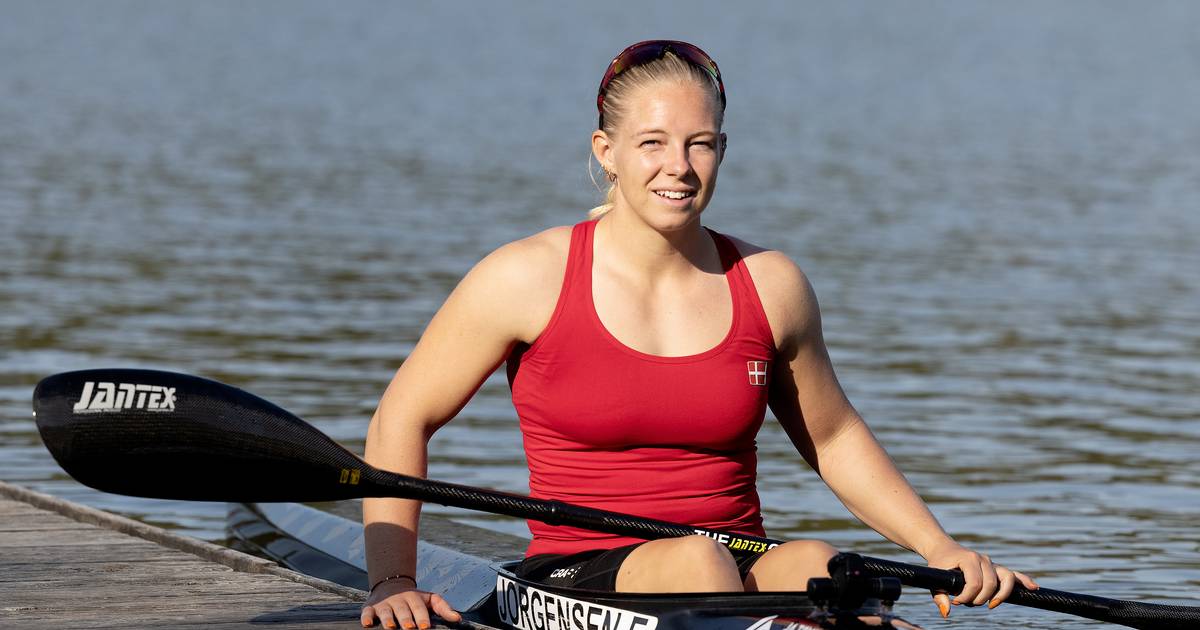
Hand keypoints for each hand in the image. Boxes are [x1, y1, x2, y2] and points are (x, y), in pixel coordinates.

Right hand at [360, 579, 461, 628]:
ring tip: (391, 627)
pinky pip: (367, 612)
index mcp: (414, 598)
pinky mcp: (370, 607)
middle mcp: (399, 600)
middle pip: (403, 610)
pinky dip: (366, 617)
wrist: (391, 584)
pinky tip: (367, 624)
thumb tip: (458, 619)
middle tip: (410, 628)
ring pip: (385, 612)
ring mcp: (384, 604)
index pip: (419, 608)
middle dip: (406, 619)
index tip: (426, 627)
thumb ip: (443, 608)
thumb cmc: (414, 598)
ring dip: (388, 619)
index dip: (422, 617)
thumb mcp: (429, 599)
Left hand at [922, 540, 1037, 617]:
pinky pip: (1014, 575)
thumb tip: (947, 612)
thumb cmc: (940, 564)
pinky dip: (1024, 580)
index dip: (967, 597)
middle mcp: (983, 559)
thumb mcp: (935, 578)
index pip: (975, 582)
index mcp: (969, 558)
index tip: (957, 602)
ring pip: (1007, 578)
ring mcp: (992, 563)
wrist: (944, 549)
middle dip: (981, 599)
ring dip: (1002, 594)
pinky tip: (1033, 588)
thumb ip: (939, 596)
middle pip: (991, 583)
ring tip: (992, 604)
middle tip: (969, 603)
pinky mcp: (997, 568)